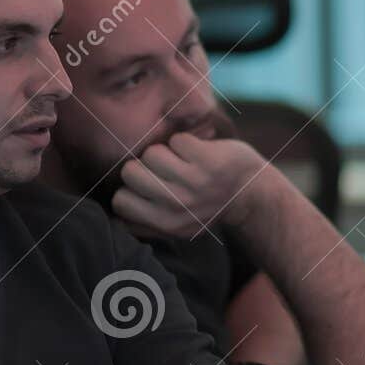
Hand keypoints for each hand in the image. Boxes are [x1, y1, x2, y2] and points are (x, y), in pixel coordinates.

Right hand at [112, 134, 279, 236]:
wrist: (251, 191)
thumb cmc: (207, 204)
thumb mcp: (178, 224)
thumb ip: (146, 224)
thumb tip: (113, 219)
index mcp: (167, 224)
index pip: (120, 202)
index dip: (129, 188)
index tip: (147, 186)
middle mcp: (179, 206)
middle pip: (130, 172)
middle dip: (143, 164)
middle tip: (165, 170)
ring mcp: (194, 183)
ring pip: (151, 153)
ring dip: (165, 150)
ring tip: (182, 161)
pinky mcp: (208, 161)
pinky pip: (175, 140)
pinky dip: (185, 141)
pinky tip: (198, 154)